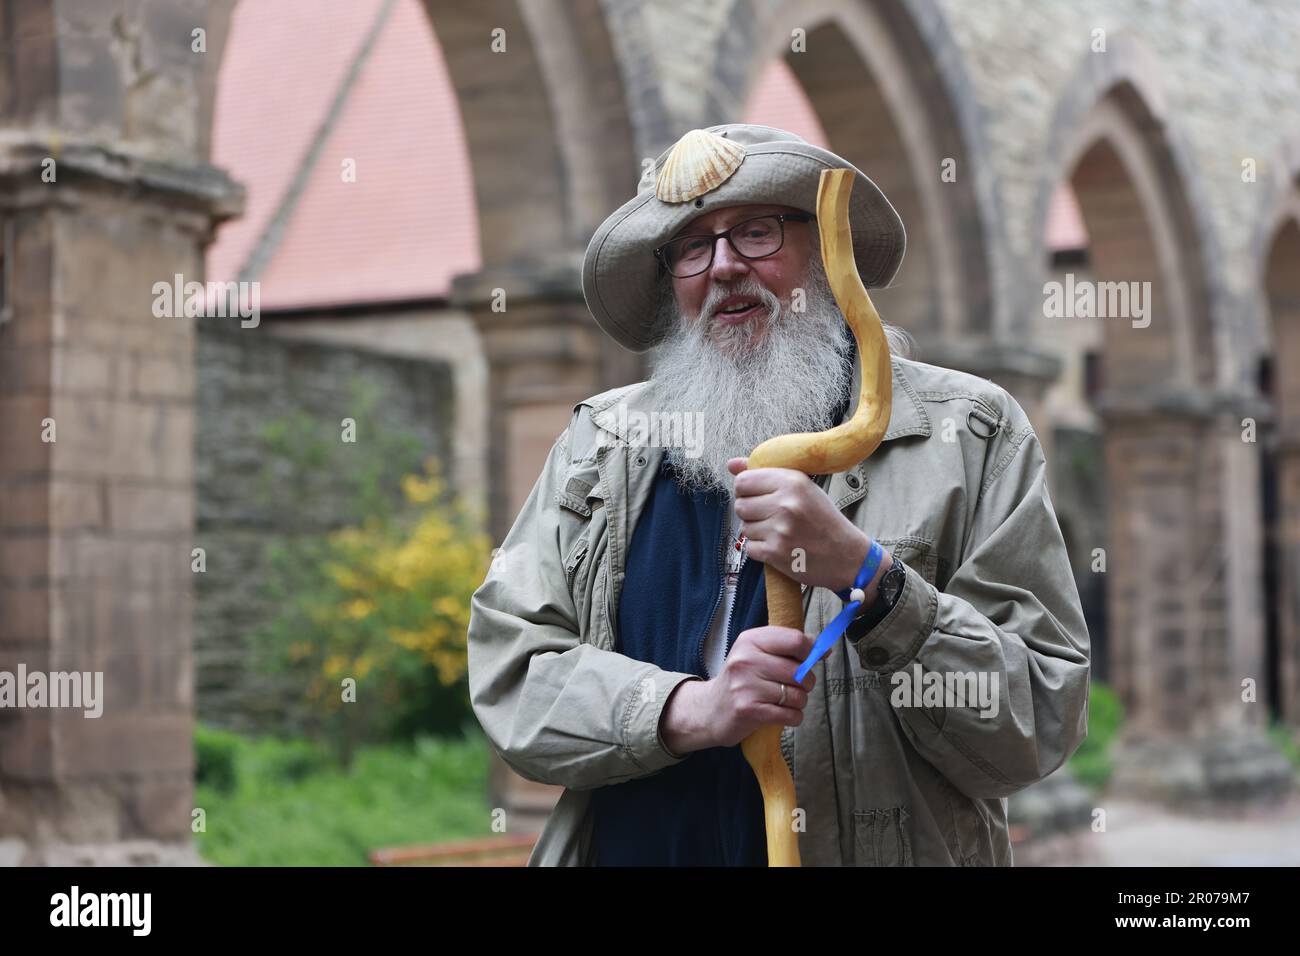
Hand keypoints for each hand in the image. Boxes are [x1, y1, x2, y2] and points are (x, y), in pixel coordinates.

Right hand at [661, 627, 817, 752]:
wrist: (709, 710)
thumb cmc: (741, 680)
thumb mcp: (757, 654)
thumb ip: (787, 648)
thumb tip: (824, 649)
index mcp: (751, 640)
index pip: (795, 640)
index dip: (811, 652)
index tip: (812, 659)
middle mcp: (746, 659)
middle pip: (800, 671)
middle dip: (806, 683)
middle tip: (793, 686)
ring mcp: (745, 685)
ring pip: (797, 695)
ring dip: (798, 702)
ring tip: (783, 701)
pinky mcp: (748, 709)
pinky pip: (790, 714)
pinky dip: (793, 717)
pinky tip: (780, 714)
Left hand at [728, 457, 886, 593]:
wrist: (846, 555)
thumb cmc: (823, 518)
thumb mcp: (802, 487)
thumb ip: (766, 473)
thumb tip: (731, 464)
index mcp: (793, 482)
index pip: (743, 481)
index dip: (746, 490)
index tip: (757, 496)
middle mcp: (785, 504)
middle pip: (740, 505)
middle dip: (751, 512)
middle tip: (770, 516)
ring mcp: (779, 530)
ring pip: (744, 527)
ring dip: (756, 531)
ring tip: (778, 531)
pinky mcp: (775, 553)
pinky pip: (749, 548)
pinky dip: (760, 549)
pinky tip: (779, 546)